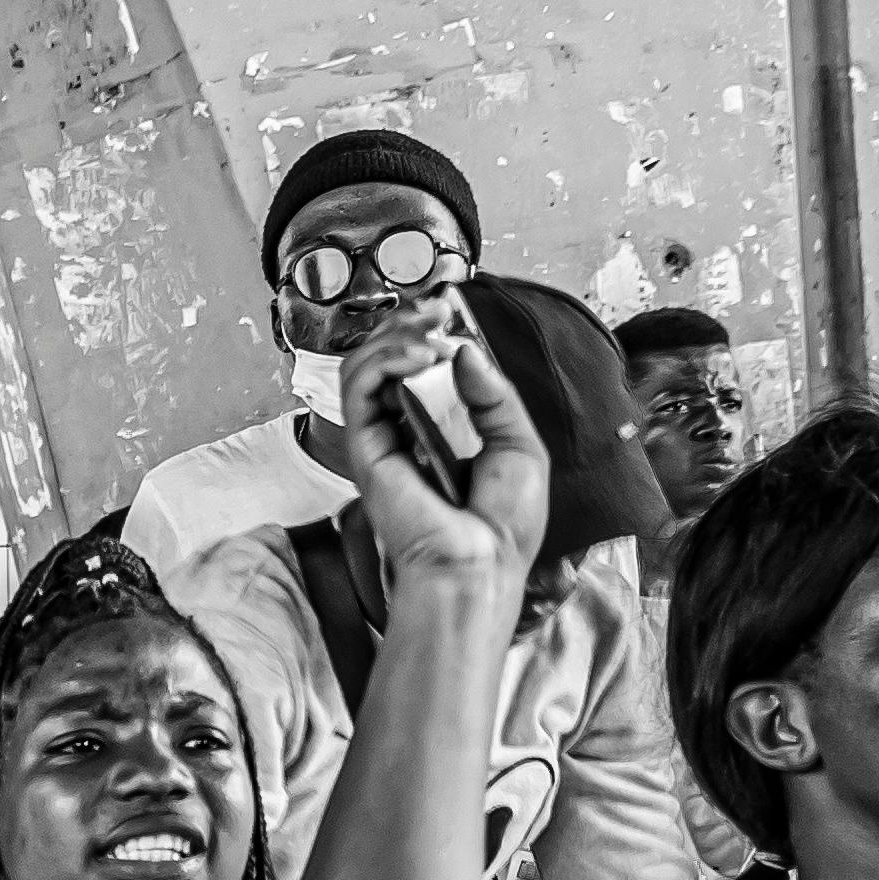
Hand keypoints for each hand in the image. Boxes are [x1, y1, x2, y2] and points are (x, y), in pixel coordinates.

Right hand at [304, 317, 553, 640]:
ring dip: (395, 337)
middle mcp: (406, 432)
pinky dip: (384, 360)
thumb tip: (462, 349)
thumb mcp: (519, 444)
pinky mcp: (366, 449)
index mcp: (442, 432)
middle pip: (387, 359)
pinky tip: (419, 357)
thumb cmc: (502, 527)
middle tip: (437, 312)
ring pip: (364, 367)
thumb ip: (493, 395)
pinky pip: (359, 389)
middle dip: (409, 326)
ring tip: (429, 335)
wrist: (478, 567)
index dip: (430, 334)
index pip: (422, 368)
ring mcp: (383, 440)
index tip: (450, 312)